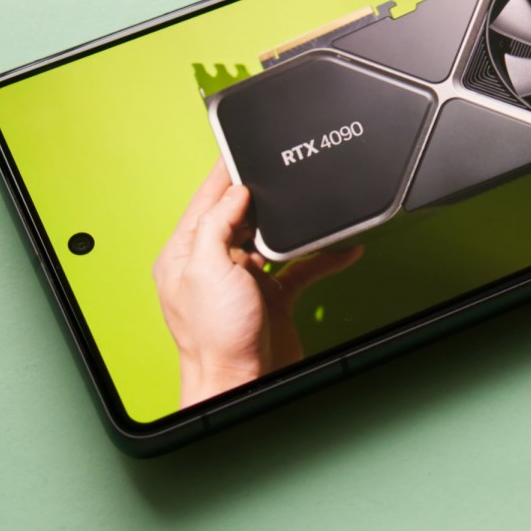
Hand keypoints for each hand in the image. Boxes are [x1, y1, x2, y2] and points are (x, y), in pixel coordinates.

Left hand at [153, 161, 361, 407]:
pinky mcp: (272, 296)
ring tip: (312, 204)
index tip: (239, 147)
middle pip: (240, 214)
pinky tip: (342, 248)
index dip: (224, 174)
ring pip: (272, 238)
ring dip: (294, 225)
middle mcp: (214, 263)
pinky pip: (300, 267)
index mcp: (187, 253)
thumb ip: (217, 224)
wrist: (239, 383)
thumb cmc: (215, 338)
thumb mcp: (207, 268)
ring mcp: (244, 280)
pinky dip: (322, 257)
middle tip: (281, 170)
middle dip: (262, 194)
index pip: (207, 200)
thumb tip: (234, 192)